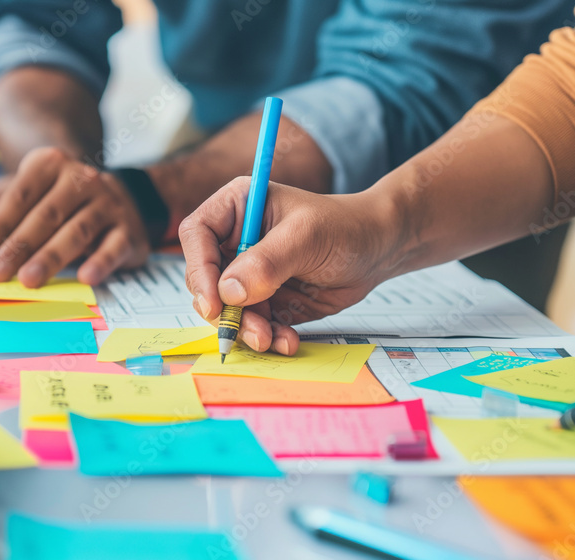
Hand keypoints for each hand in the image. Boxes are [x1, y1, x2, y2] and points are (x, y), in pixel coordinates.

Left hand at [0, 147, 149, 285]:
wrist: (120, 199)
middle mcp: (82, 179)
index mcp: (50, 165)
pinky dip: (101, 262)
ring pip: (77, 231)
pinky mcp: (128, 229)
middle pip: (46, 215)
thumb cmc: (62, 203)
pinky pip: (114, 247)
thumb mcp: (28, 199)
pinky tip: (86, 277)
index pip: (19, 196)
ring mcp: (108, 203)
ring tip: (29, 279)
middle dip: (19, 246)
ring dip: (51, 256)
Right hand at [179, 177, 396, 354]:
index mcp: (237, 208)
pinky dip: (266, 337)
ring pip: (226, 309)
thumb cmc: (344, 227)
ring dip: (245, 329)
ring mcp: (248, 273)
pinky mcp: (264, 300)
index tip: (214, 301)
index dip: (199, 269)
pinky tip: (286, 341)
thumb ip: (267, 262)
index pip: (197, 235)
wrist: (376, 250)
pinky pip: (251, 324)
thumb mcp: (307, 237)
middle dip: (223, 309)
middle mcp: (235, 241)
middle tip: (247, 329)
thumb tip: (229, 291)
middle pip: (205, 279)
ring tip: (271, 339)